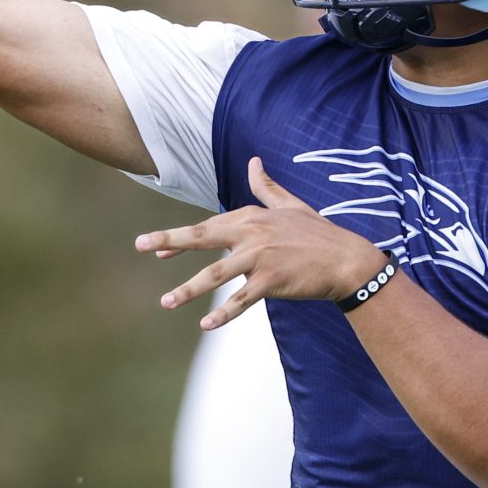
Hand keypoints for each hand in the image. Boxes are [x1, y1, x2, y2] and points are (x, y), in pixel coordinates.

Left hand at [135, 157, 385, 330]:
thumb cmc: (318, 234)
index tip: (154, 247)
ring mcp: (261, 258)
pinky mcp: (272, 281)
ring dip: (189, 289)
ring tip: (166, 302)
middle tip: (140, 244)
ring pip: (216, 274)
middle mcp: (252, 234)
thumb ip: (267, 187)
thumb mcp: (291, 206)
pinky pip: (242, 300)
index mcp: (252, 217)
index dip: (180, 238)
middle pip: (203, 237)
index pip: (208, 227)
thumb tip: (254, 162)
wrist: (347, 260)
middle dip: (170, 240)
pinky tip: (206, 325)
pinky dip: (224, 313)